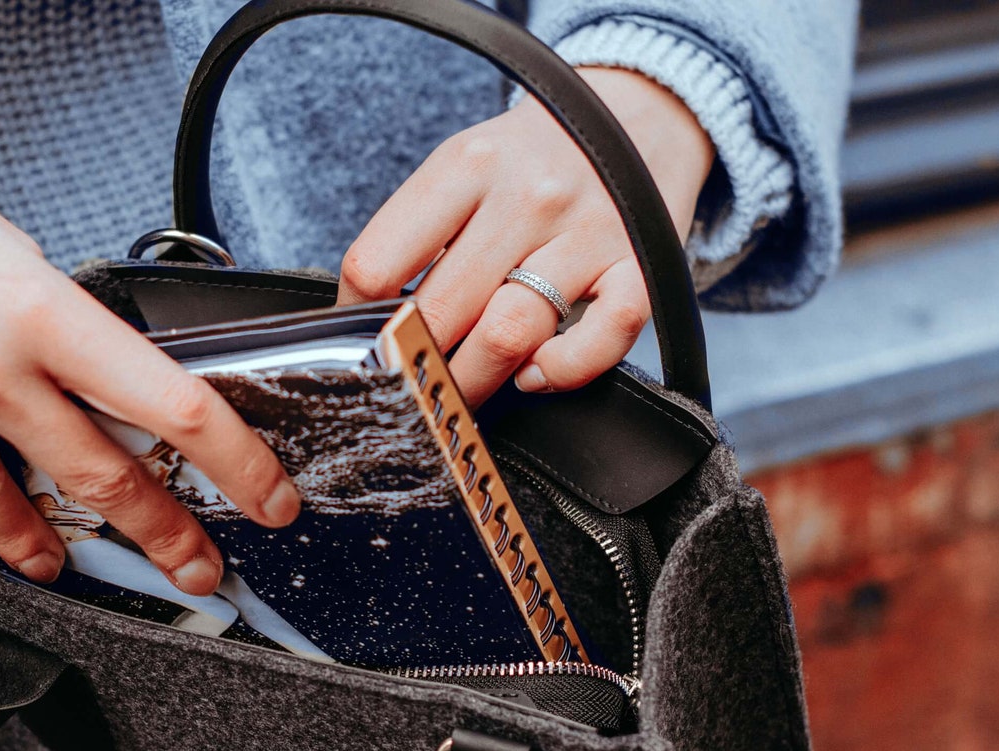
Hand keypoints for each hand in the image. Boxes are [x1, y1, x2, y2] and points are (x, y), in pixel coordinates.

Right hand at [0, 89, 300, 593]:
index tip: (270, 500)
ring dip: (52, 546)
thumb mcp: (2, 248)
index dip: (238, 465)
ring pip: (13, 510)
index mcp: (38, 305)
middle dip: (167, 539)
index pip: (172, 405)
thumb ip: (58, 326)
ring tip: (70, 561)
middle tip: (200, 568)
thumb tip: (111, 393)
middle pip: (105, 479)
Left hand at [337, 68, 712, 405]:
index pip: (378, 262)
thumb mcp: (466, 166)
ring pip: (507, 333)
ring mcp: (588, 231)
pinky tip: (534, 374)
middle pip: (441, 310)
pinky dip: (561, 371)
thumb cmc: (533, 159)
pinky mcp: (642, 266)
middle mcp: (527, 194)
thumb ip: (422, 233)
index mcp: (467, 164)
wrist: (641, 110)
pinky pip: (601, 339)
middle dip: (415, 365)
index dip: (357, 320)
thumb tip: (368, 324)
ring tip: (460, 393)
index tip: (361, 344)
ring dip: (473, 381)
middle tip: (409, 385)